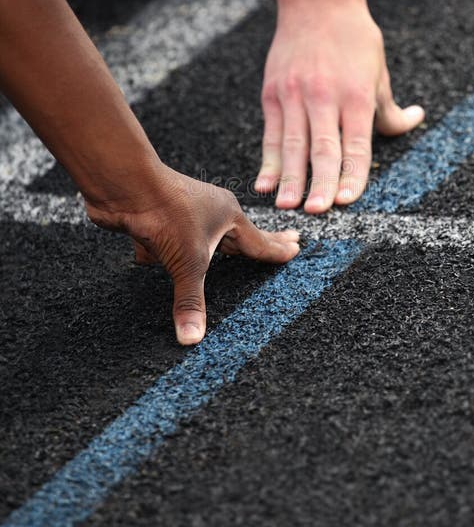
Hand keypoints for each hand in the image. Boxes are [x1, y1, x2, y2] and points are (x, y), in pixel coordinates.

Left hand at [85, 165, 299, 344]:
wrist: (124, 186)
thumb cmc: (166, 213)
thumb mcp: (188, 262)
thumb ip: (191, 302)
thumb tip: (191, 340)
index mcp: (228, 216)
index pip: (259, 240)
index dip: (278, 249)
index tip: (297, 248)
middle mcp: (210, 211)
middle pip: (239, 234)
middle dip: (260, 240)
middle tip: (289, 237)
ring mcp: (184, 212)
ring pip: (203, 237)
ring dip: (208, 247)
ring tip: (224, 253)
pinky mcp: (158, 219)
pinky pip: (166, 241)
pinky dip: (160, 253)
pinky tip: (147, 261)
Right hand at [255, 1, 424, 212]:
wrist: (317, 1)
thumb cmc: (355, 39)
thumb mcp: (379, 71)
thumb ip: (389, 107)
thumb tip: (413, 121)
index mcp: (356, 95)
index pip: (356, 144)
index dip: (352, 174)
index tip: (347, 200)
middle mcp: (325, 96)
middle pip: (323, 148)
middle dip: (320, 182)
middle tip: (316, 211)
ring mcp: (296, 95)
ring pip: (293, 144)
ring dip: (290, 178)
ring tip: (287, 206)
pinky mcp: (273, 93)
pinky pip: (271, 134)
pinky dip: (268, 161)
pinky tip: (264, 184)